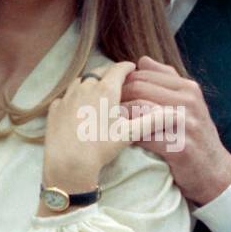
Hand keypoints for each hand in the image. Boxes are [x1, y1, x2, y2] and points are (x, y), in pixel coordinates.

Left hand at [42, 60, 143, 190]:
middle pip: (98, 71)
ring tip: (97, 92)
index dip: (127, 67)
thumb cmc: (101, 148)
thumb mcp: (130, 134)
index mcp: (106, 89)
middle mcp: (85, 87)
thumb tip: (175, 113)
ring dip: (90, 83)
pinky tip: (77, 108)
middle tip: (117, 80)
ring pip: (80, 81)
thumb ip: (152, 120)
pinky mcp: (54, 109)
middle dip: (108, 73)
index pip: (119, 69)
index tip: (132, 68)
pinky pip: (65, 97)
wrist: (68, 163)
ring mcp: (67, 97)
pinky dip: (73, 98)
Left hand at [120, 56, 230, 205]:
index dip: (123, 83)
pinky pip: (145, 135)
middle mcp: (189, 102)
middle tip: (105, 110)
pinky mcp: (180, 147)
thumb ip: (167, 79)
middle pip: (139, 89)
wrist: (215, 170)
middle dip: (118, 98)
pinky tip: (122, 140)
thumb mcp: (188, 102)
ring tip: (110, 124)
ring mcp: (186, 123)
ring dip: (120, 116)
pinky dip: (130, 136)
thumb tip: (142, 60)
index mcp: (188, 87)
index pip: (144, 75)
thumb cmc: (195, 134)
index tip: (112, 95)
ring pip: (140, 109)